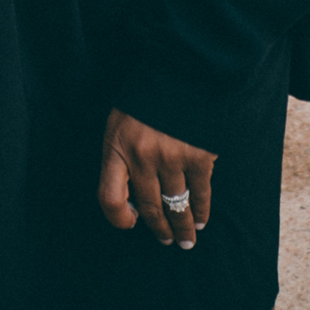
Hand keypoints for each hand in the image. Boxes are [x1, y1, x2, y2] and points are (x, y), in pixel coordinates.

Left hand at [97, 107, 214, 249]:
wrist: (179, 68)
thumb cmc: (144, 98)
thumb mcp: (119, 122)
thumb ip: (121, 155)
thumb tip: (131, 195)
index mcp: (116, 147)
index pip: (109, 197)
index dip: (118, 218)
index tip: (131, 223)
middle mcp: (141, 157)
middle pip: (148, 208)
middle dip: (159, 229)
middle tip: (166, 241)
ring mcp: (170, 158)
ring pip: (176, 205)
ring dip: (182, 226)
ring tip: (186, 238)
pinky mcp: (197, 156)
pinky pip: (200, 193)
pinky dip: (201, 210)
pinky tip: (200, 219)